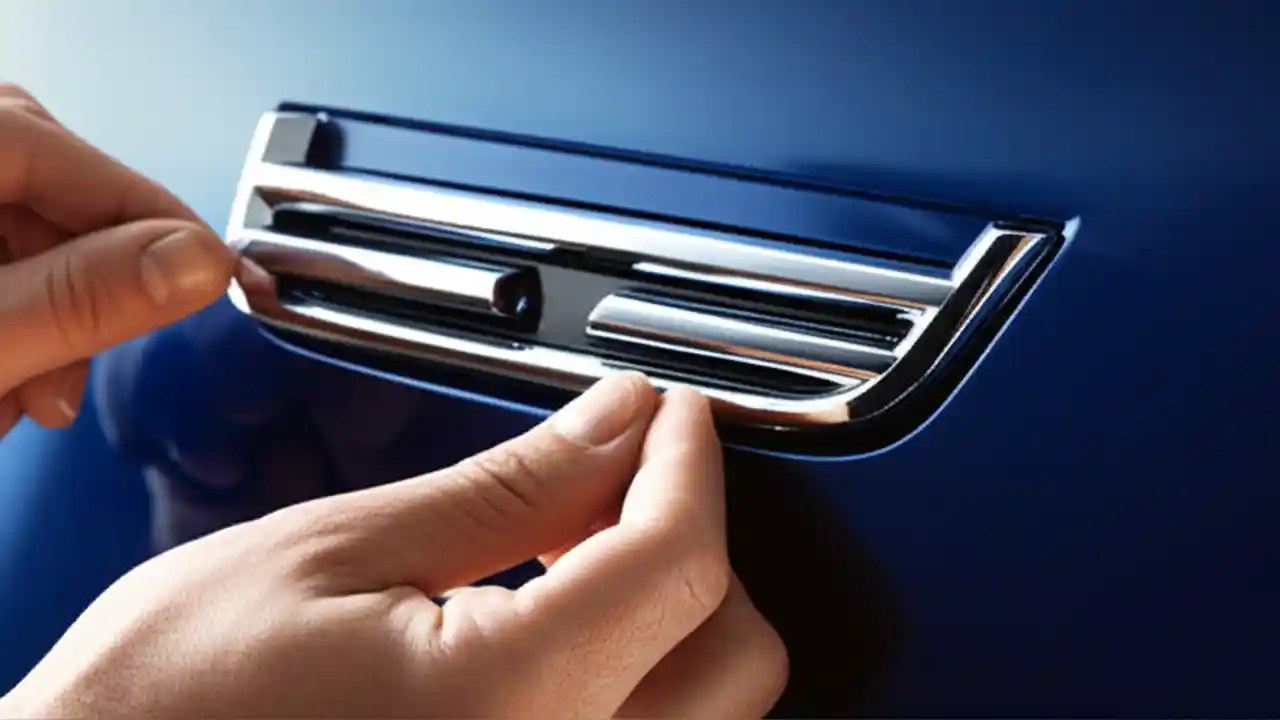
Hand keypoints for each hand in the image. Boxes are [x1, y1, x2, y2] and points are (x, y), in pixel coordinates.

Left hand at [0, 84, 232, 434]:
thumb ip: (84, 297)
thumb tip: (201, 263)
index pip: (81, 162)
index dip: (163, 227)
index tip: (221, 281)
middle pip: (58, 200)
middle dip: (84, 296)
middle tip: (74, 371)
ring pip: (27, 235)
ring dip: (47, 322)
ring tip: (14, 396)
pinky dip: (11, 315)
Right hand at [0, 374, 787, 717]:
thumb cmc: (158, 711)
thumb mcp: (332, 553)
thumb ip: (504, 489)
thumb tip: (613, 422)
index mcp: (512, 705)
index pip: (681, 559)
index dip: (690, 460)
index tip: (674, 412)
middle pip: (737, 651)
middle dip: (696, 538)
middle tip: (623, 470)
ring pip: (711, 709)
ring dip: (674, 608)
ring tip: (578, 544)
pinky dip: (638, 671)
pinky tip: (560, 624)